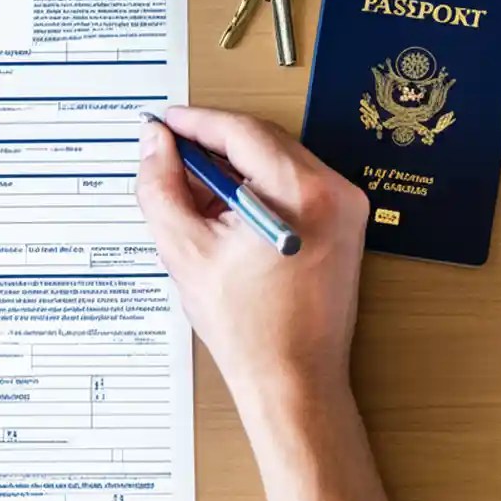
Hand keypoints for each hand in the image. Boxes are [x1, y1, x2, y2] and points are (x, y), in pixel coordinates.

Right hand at [136, 106, 368, 411]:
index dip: (195, 122)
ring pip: (276, 162)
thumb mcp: (185, 251)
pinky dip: (255, 189)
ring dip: (232, 169)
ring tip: (192, 198)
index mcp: (301, 193)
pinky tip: (223, 215)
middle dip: (211, 146)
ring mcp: (346, 208)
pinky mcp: (345, 225)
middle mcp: (334, 192)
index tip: (165, 123)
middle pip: (261, 141)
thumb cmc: (250, 330)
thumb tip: (155, 145)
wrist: (292, 378)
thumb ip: (161, 188)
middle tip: (168, 158)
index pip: (241, 131)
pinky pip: (292, 186)